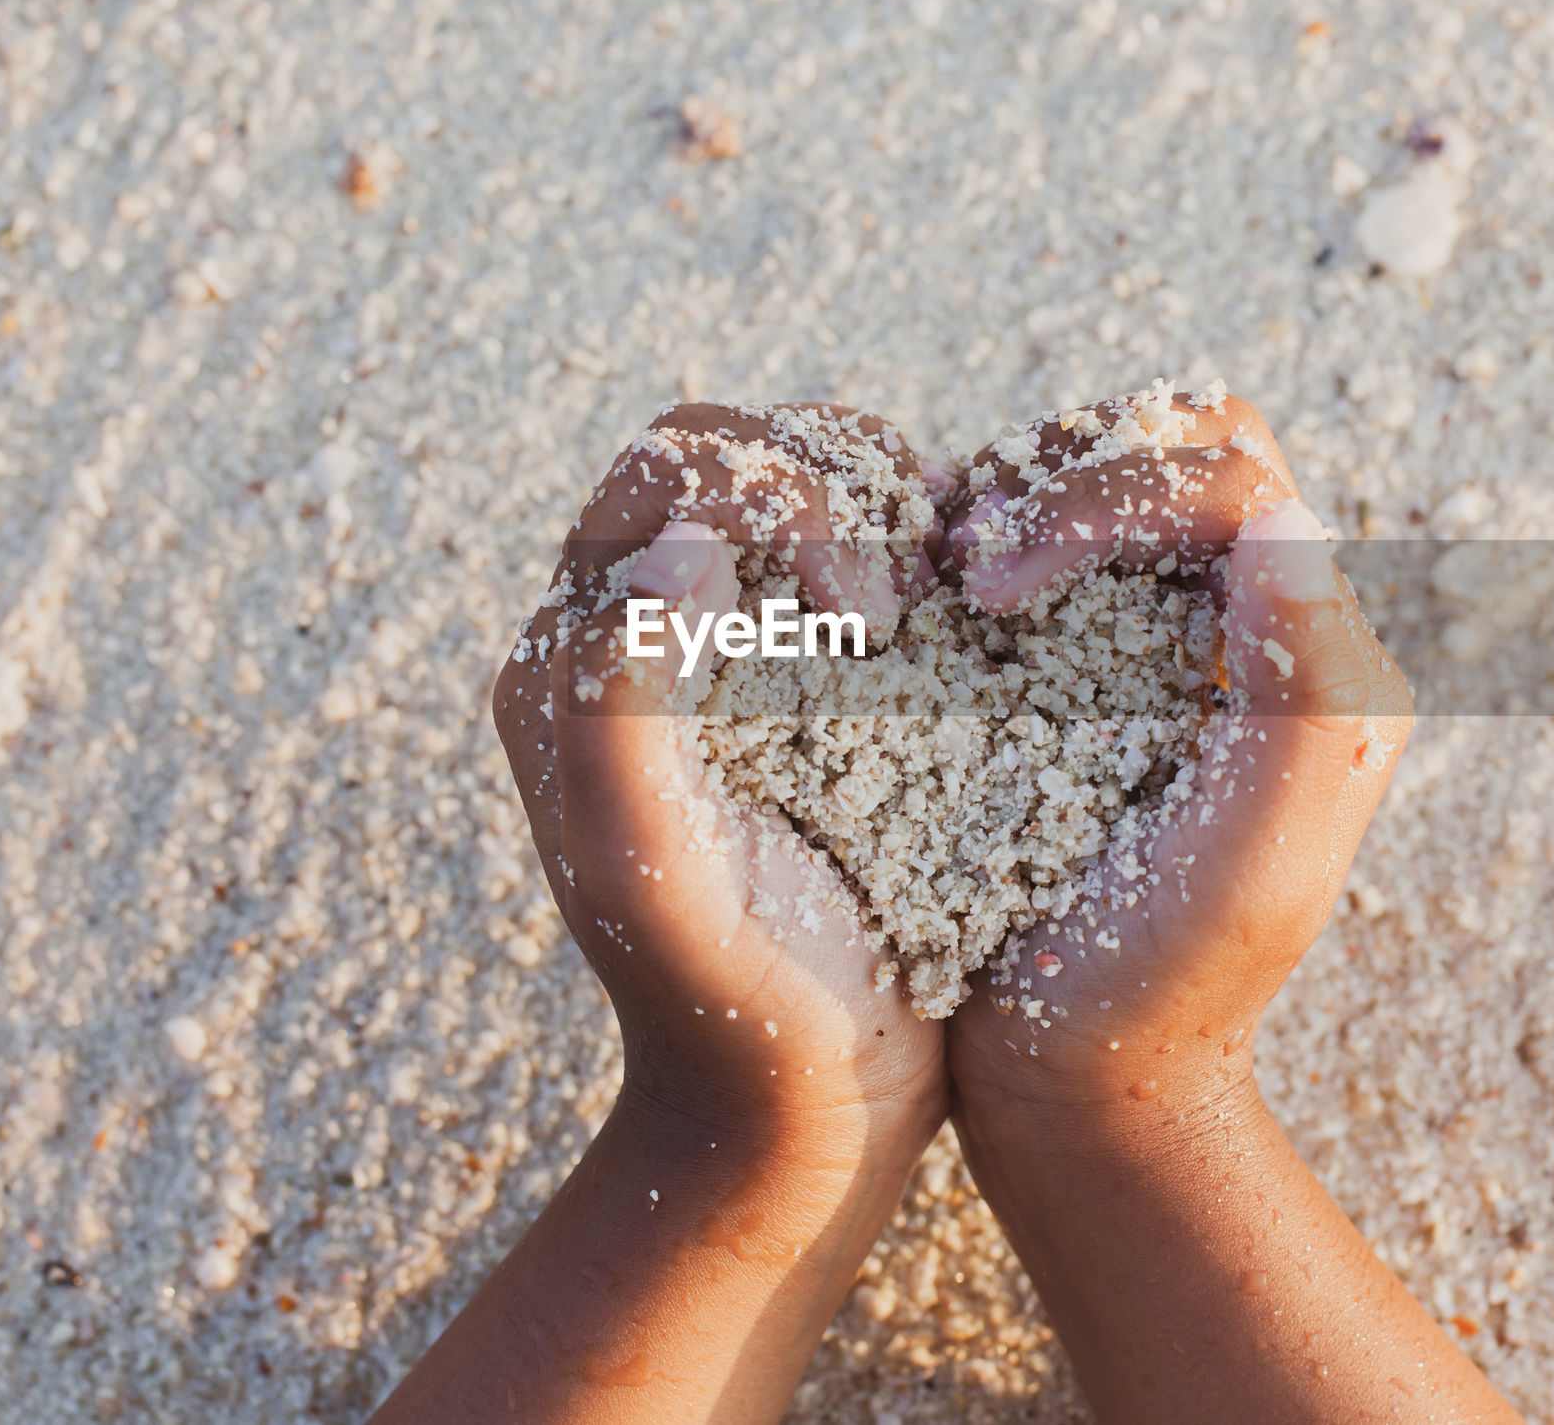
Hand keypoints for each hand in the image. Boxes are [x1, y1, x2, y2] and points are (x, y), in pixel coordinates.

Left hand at [494, 401, 945, 1141]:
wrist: (811, 1100)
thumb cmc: (733, 1000)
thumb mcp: (657, 871)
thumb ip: (624, 708)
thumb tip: (676, 539)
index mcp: (577, 659)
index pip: (661, 480)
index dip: (775, 497)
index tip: (861, 615)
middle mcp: (647, 632)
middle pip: (733, 453)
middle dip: (834, 486)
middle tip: (893, 610)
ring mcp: (745, 644)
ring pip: (810, 480)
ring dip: (886, 501)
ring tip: (945, 587)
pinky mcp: (830, 674)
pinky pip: (875, 548)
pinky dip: (931, 546)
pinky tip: (976, 602)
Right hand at [927, 390, 1511, 1423]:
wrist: (1076, 1084)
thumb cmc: (1158, 987)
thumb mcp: (1252, 861)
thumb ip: (1299, 692)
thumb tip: (1289, 517)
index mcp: (1320, 663)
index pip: (1230, 481)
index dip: (1107, 494)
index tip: (999, 581)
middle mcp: (1260, 631)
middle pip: (1184, 446)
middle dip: (1068, 475)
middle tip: (976, 571)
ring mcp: (1172, 638)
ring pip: (1111, 473)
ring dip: (1021, 496)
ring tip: (950, 582)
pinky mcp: (1091, 661)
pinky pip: (1048, 536)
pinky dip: (986, 536)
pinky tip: (929, 601)